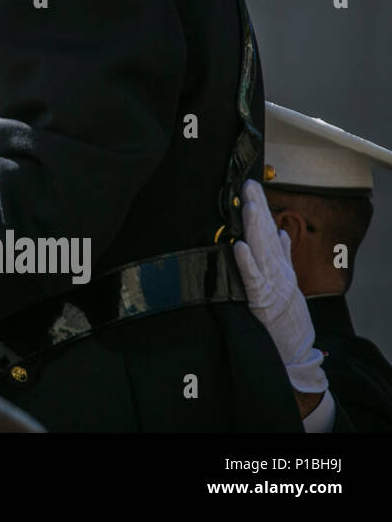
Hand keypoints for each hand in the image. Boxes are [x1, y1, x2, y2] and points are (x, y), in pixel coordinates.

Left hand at [233, 180, 326, 393]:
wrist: (296, 352)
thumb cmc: (286, 318)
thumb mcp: (286, 283)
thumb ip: (282, 257)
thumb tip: (280, 232)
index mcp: (279, 266)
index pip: (268, 231)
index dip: (261, 208)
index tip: (251, 186)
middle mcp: (276, 272)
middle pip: (265, 235)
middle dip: (257, 208)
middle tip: (248, 184)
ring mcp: (271, 286)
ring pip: (261, 251)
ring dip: (254, 228)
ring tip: (247, 205)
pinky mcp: (262, 303)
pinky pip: (252, 280)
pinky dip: (246, 263)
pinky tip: (239, 246)